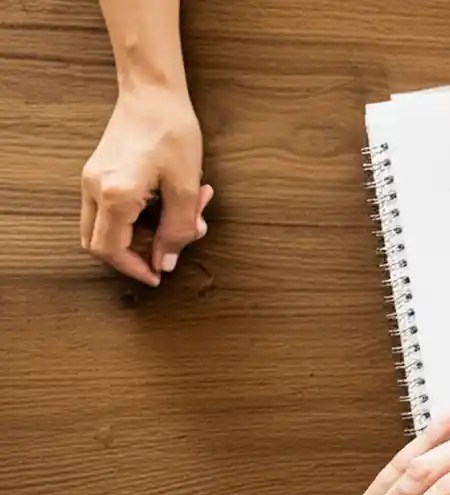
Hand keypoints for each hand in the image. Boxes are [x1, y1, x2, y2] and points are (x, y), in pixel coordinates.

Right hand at [81, 85, 211, 285]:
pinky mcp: (97, 172)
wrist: (153, 93)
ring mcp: (91, 180)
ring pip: (104, 228)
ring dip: (140, 234)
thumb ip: (179, 229)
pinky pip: (108, 209)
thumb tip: (166, 262)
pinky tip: (168, 203)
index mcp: (115, 195)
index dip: (134, 269)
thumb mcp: (186, 186)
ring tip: (182, 219)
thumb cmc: (172, 132)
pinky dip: (135, 217)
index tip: (158, 275)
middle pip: (100, 244)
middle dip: (135, 255)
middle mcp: (94, 189)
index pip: (111, 250)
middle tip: (168, 252)